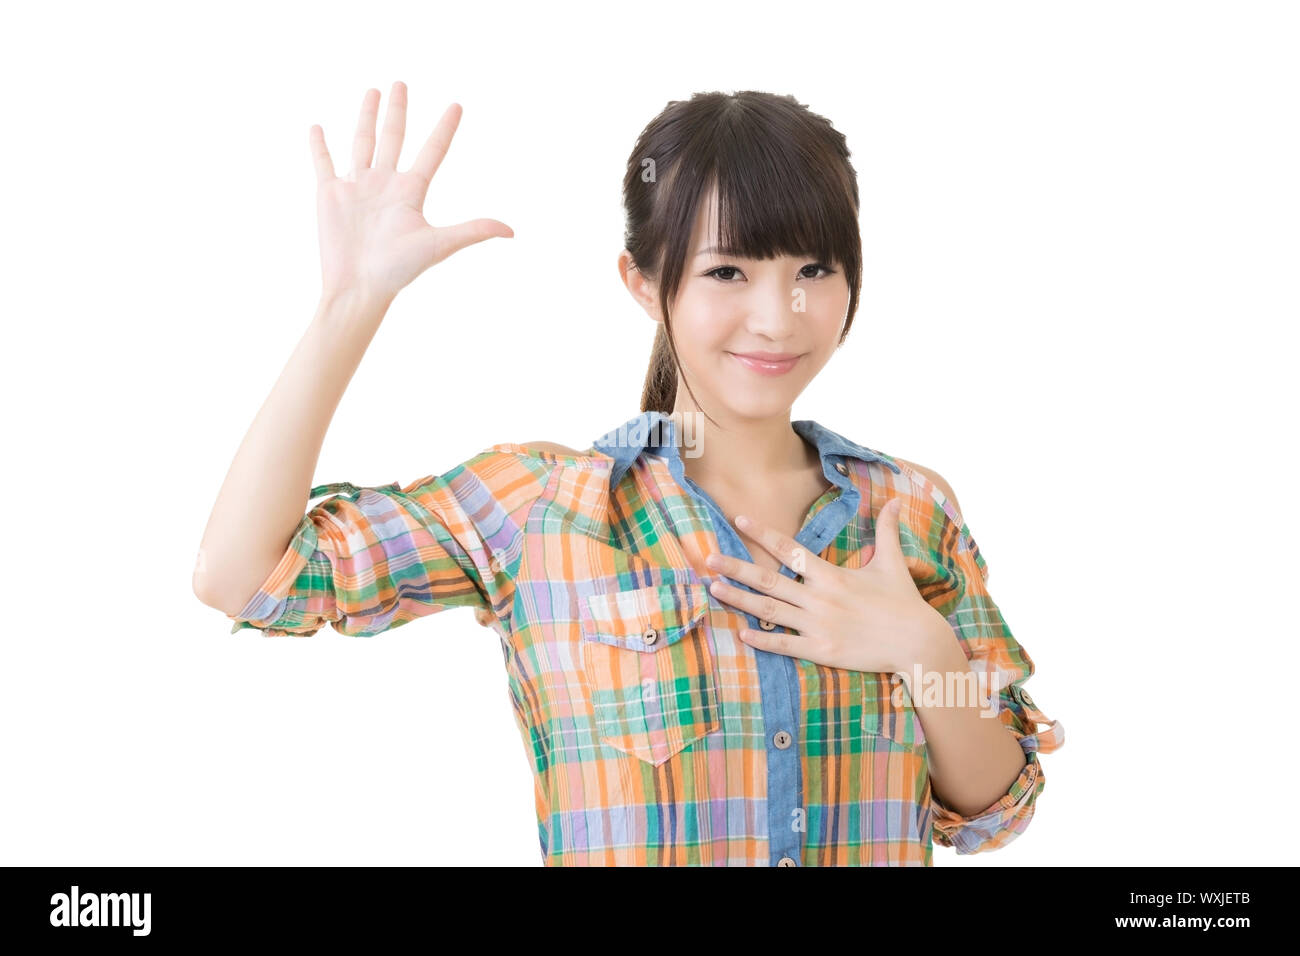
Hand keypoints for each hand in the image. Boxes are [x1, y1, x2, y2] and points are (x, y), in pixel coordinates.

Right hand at [309, 82, 513, 305]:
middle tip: (400, 83)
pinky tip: (317, 127)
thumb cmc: (399, 269)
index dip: (445, 129)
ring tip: (372, 91)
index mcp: (411, 192)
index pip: (432, 152)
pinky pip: (324, 163)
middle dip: (397, 111)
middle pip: (394, 138)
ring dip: (366, 116)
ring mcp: (357, 187)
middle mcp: (385, 184)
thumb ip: (472, 231)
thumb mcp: (438, 244)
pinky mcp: (330, 194)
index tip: (457, 106)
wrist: (359, 287)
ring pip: (362, 142)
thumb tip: (512, 231)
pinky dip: (319, 145)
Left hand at [704, 498, 951, 675]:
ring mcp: (818, 626)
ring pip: (769, 611)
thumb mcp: (893, 563)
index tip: (739, 520)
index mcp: (831, 576)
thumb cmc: (903, 603)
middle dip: (737, 568)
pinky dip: (762, 640)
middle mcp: (819, 599)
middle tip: (709, 559)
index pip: (790, 549)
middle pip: (768, 580)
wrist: (917, 643)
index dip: (762, 533)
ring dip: (739, 600)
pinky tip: (741, 635)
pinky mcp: (822, 651)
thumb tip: (896, 501)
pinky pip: (785, 644)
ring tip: (715, 589)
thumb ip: (887, 531)